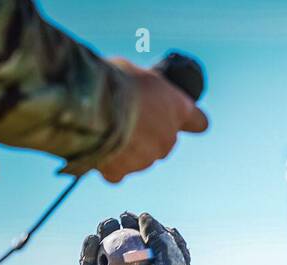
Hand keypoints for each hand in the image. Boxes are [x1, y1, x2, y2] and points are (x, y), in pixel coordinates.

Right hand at [80, 212, 192, 264]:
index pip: (160, 248)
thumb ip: (162, 238)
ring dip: (105, 235)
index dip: (153, 230)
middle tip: (122, 217)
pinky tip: (91, 238)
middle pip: (132, 248)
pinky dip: (88, 252)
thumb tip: (145, 216)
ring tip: (106, 224)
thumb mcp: (173, 263)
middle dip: (126, 229)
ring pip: (108, 255)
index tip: (145, 218)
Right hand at [96, 58, 208, 183]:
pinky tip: (97, 148)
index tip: (182, 118)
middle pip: (164, 140)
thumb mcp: (136, 72)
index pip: (198, 121)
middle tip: (125, 115)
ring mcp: (148, 157)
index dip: (190, 120)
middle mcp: (169, 138)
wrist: (88, 104)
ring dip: (126, 146)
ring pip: (141, 155)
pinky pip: (118, 170)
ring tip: (104, 126)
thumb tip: (138, 92)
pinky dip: (109, 163)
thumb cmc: (113, 80)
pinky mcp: (123, 171)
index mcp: (179, 109)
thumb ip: (146, 89)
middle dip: (148, 132)